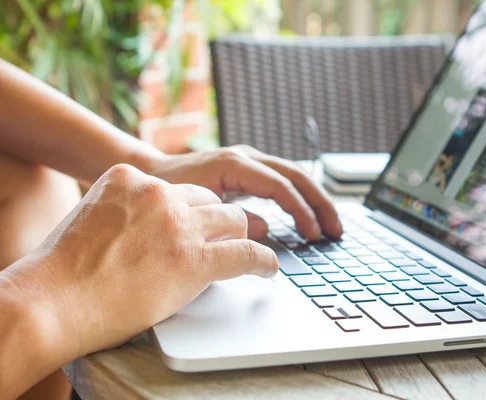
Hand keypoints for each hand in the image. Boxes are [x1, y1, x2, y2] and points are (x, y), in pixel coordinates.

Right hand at [3, 164, 277, 356]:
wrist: (52, 300)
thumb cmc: (61, 270)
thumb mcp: (89, 219)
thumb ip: (123, 213)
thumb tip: (146, 231)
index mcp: (130, 179)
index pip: (180, 189)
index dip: (193, 210)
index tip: (198, 222)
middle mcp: (159, 194)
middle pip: (211, 201)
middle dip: (219, 220)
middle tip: (225, 236)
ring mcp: (179, 224)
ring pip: (233, 220)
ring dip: (242, 236)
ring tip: (250, 250)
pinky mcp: (195, 259)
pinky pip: (245, 252)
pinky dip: (262, 260)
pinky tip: (267, 267)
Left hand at [150, 145, 342, 240]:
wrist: (150, 171)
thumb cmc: (167, 189)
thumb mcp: (196, 206)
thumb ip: (229, 218)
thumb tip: (263, 230)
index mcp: (235, 163)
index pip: (281, 186)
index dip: (301, 211)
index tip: (313, 234)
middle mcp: (246, 157)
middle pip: (296, 176)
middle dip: (319, 203)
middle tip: (336, 230)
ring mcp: (249, 160)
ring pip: (294, 175)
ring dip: (314, 200)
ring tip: (330, 226)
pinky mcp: (248, 169)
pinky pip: (283, 180)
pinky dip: (300, 198)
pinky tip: (308, 217)